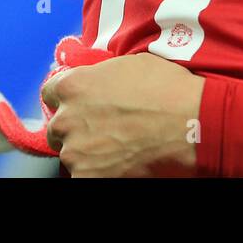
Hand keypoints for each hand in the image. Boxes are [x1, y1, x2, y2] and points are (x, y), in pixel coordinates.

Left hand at [41, 52, 203, 176]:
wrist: (191, 122)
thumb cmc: (167, 90)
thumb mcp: (130, 65)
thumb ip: (101, 76)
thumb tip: (97, 82)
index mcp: (74, 86)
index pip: (51, 93)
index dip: (69, 98)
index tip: (82, 103)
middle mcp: (66, 119)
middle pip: (58, 128)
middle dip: (76, 128)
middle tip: (105, 129)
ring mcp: (75, 153)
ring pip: (72, 155)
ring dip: (88, 152)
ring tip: (120, 148)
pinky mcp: (87, 178)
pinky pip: (84, 175)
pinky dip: (99, 172)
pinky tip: (121, 165)